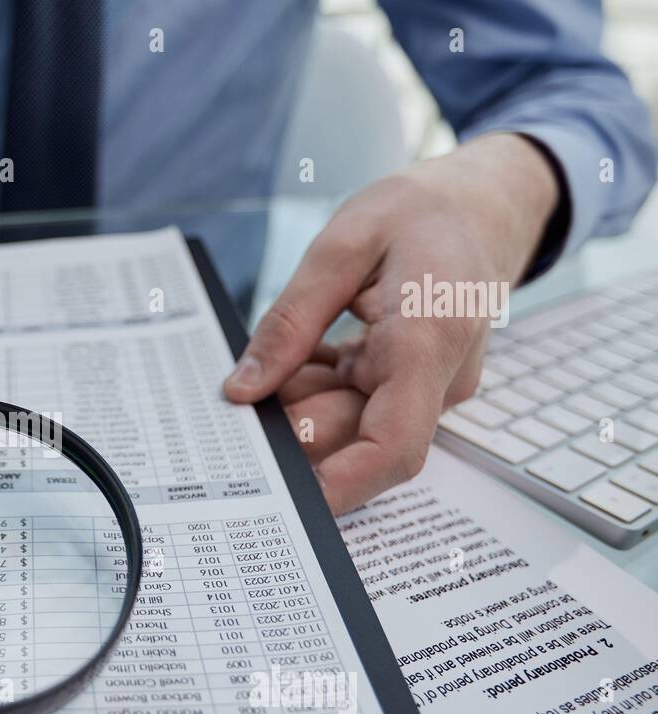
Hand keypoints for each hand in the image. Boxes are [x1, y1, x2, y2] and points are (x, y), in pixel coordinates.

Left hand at [224, 134, 559, 513]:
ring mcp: (427, 388)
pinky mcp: (409, 386)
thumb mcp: (343, 244)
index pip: (395, 443)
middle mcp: (437, 378)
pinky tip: (298, 358)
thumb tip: (242, 389)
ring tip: (275, 356)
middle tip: (237, 400)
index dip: (341, 485)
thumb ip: (291, 321)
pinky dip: (315, 389)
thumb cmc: (421, 214)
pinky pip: (355, 406)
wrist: (483, 205)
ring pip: (349, 425)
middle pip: (356, 439)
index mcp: (429, 338)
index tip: (289, 500)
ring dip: (298, 403)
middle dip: (291, 427)